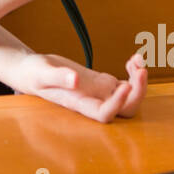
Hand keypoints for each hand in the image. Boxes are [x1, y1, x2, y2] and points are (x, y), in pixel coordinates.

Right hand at [12, 51, 147, 122]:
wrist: (33, 71)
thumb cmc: (33, 74)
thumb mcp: (41, 72)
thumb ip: (57, 77)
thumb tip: (74, 80)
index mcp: (79, 104)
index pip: (104, 114)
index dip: (118, 104)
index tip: (124, 85)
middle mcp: (93, 102)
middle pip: (126, 110)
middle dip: (138, 93)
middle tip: (140, 69)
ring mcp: (100, 93)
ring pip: (130, 98)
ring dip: (139, 82)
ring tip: (137, 60)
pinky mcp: (103, 83)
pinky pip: (127, 83)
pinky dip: (134, 72)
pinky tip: (132, 59)